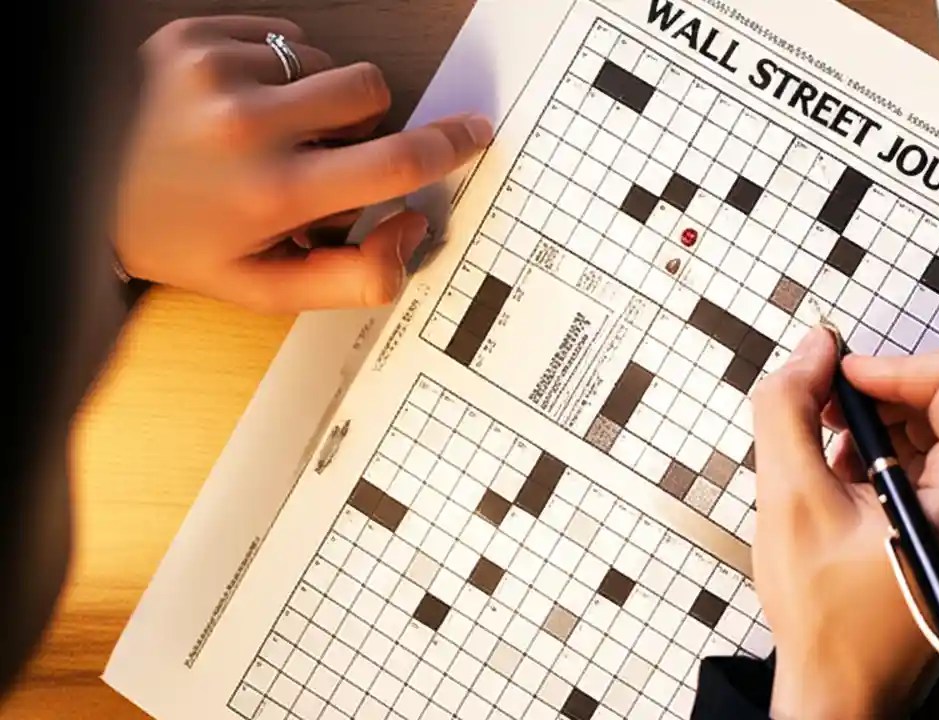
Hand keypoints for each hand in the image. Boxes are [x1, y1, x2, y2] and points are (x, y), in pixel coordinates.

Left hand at [113, 16, 492, 311]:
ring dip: (316, 98)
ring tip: (265, 134)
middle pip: (371, 90)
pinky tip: (236, 105)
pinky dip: (275, 70)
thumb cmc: (180, 241)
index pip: (394, 161)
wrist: (76, 190)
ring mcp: (217, 70)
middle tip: (320, 156)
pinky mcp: (193, 35)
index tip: (472, 132)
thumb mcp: (265, 287)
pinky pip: (279, 37)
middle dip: (365, 122)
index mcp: (273, 195)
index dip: (447, 146)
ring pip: (326, 62)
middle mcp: (247, 125)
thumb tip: (413, 226)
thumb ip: (357, 276)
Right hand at [749, 328, 938, 717]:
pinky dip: (893, 448)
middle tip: (830, 413)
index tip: (839, 384)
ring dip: (887, 418)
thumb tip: (814, 350)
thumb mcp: (789, 502)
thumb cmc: (825, 615)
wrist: (843, 690)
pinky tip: (848, 481)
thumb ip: (790, 410)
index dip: (892, 365)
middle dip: (888, 389)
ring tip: (832, 456)